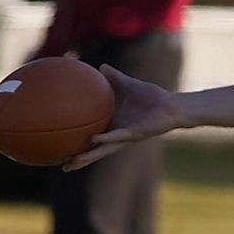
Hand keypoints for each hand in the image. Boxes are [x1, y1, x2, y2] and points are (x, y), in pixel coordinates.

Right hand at [63, 64, 185, 171]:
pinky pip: (118, 136)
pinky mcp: (135, 133)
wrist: (171, 104)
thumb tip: (100, 66)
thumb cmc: (152, 97)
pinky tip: (94, 139)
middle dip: (80, 159)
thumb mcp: (128, 85)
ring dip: (89, 156)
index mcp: (114, 125)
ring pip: (104, 149)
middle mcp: (117, 134)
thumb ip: (114, 78)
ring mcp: (125, 136)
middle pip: (95, 150)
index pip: (92, 138)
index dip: (79, 145)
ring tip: (73, 161)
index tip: (63, 150)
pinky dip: (106, 138)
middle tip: (63, 167)